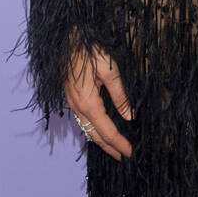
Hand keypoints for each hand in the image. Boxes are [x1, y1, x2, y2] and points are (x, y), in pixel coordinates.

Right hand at [64, 44, 133, 160]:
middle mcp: (78, 107)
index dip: (119, 143)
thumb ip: (120, 95)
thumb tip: (129, 116)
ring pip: (87, 129)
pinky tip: (100, 131)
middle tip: (123, 157)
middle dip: (109, 148)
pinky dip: (93, 130)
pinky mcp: (71, 98)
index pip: (106, 131)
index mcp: (88, 103)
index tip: (130, 153)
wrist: (67, 39)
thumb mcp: (110, 71)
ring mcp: (72, 103)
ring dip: (101, 140)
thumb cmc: (89, 51)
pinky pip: (83, 121)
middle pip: (95, 135)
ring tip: (114, 148)